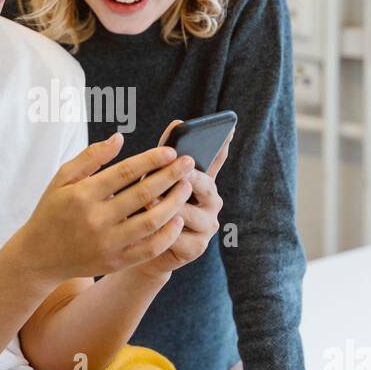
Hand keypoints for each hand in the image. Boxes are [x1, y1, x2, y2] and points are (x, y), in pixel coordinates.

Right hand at [14, 132, 195, 281]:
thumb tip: (119, 138)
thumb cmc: (53, 210)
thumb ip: (91, 157)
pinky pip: (149, 248)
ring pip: (152, 221)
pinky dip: (167, 234)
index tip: (171, 151)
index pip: (125, 172)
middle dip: (171, 176)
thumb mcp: (62, 178)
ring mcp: (107, 243)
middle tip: (190, 163)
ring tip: (187, 187)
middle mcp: (96, 219)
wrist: (39, 256)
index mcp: (83, 195)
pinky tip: (177, 219)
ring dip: (175, 203)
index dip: (151, 160)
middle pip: (144, 194)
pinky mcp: (115, 262)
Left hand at [128, 120, 233, 277]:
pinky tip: (152, 227)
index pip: (217, 159)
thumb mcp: (157, 178)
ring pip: (189, 212)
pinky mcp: (197, 247)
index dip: (222, 145)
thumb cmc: (149, 205)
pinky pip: (180, 237)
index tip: (230, 128)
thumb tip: (177, 122)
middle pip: (204, 185)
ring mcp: (208, 225)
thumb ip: (166, 155)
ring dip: (169, 206)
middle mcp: (213, 202)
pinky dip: (165, 231)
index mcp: (205, 181)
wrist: (140, 246)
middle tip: (178, 170)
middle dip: (188, 177)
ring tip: (151, 201)